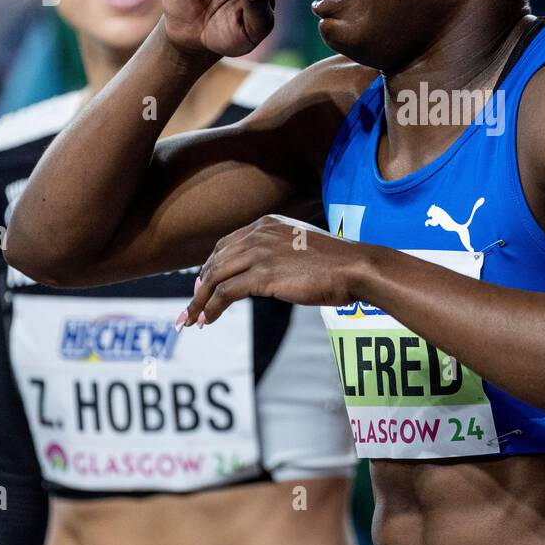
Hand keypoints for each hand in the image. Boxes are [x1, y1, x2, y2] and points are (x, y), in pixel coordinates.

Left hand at [180, 215, 367, 327]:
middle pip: (215, 261)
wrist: (354, 267)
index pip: (226, 245)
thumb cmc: (336, 262)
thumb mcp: (301, 247)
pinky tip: (206, 321)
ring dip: (199, 302)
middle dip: (199, 287)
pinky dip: (211, 308)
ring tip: (190, 320)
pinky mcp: (262, 275)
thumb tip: (268, 273)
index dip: (210, 267)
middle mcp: (258, 234)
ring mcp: (259, 253)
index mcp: (267, 224)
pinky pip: (225, 293)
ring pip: (215, 278)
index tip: (203, 286)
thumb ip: (280, 252)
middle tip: (190, 308)